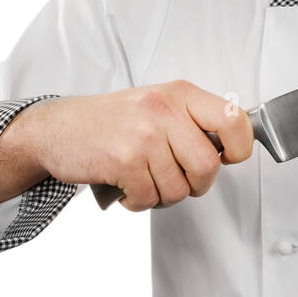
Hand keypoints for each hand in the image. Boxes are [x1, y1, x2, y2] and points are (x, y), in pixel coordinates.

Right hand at [25, 82, 254, 211]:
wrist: (57, 128)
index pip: (233, 119)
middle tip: (177, 179)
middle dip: (196, 184)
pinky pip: (150, 199)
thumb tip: (232, 148)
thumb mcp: (158, 104)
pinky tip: (127, 187)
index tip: (228, 158)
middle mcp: (164, 110)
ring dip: (163, 195)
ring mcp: (144, 135)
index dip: (240, 147)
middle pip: (208, 166)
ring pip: (179, 189)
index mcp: (180, 93)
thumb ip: (193, 121)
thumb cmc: (113, 120)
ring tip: (145, 180)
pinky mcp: (123, 161)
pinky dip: (140, 202)